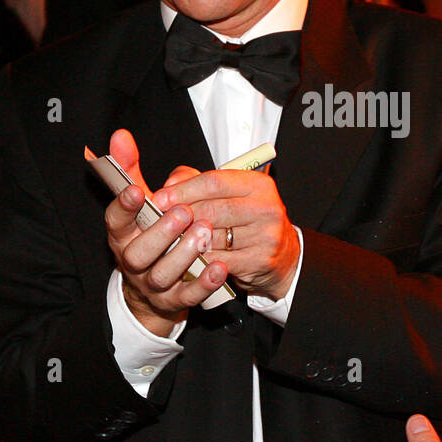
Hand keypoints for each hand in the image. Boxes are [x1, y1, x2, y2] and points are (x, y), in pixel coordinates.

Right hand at [104, 129, 227, 336]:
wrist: (159, 285)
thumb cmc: (153, 233)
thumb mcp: (144, 201)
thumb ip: (132, 169)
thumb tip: (121, 135)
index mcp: (123, 235)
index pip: (115, 221)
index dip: (123, 207)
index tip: (137, 190)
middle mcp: (133, 262)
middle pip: (138, 253)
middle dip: (160, 232)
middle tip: (183, 213)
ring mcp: (153, 285)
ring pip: (162, 275)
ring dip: (183, 254)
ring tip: (204, 232)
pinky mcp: (175, 301)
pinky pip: (189, 296)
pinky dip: (203, 282)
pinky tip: (220, 266)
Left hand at [151, 164, 299, 299]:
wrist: (282, 255)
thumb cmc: (248, 221)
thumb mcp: (229, 194)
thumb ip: (197, 181)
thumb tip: (170, 185)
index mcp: (257, 185)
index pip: (215, 181)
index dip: (183, 189)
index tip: (160, 198)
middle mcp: (266, 207)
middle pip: (212, 209)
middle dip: (182, 216)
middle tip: (159, 222)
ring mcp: (265, 235)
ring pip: (213, 236)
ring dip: (186, 240)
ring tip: (168, 240)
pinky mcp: (260, 260)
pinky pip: (219, 260)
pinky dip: (198, 260)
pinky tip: (185, 259)